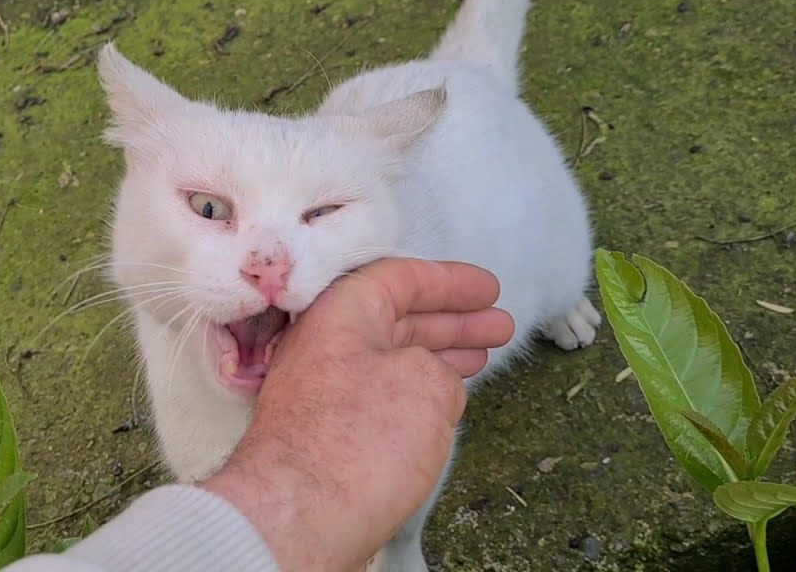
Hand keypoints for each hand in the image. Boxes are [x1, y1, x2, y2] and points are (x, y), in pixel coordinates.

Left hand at [199, 257, 513, 570]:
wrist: (298, 517)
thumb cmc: (358, 442)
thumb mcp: (426, 382)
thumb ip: (439, 369)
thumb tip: (433, 384)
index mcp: (340, 312)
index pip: (399, 278)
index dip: (450, 281)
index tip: (488, 289)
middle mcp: (324, 345)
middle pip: (396, 319)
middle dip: (452, 321)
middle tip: (498, 326)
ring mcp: (322, 391)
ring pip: (390, 359)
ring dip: (439, 357)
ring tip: (482, 358)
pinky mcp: (325, 435)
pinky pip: (380, 396)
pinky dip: (416, 393)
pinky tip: (443, 404)